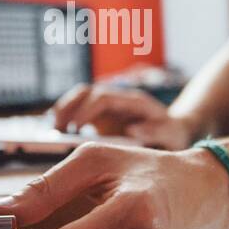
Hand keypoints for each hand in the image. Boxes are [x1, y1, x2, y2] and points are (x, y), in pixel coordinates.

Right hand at [51, 84, 195, 149]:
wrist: (173, 132)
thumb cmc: (172, 135)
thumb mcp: (171, 135)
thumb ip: (155, 132)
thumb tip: (132, 133)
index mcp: (133, 101)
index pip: (104, 98)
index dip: (88, 110)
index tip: (77, 127)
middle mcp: (117, 100)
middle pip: (85, 92)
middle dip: (68, 106)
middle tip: (57, 128)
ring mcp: (107, 107)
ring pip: (78, 99)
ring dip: (63, 111)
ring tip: (54, 132)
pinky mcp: (100, 117)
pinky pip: (77, 112)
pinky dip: (66, 118)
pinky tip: (58, 134)